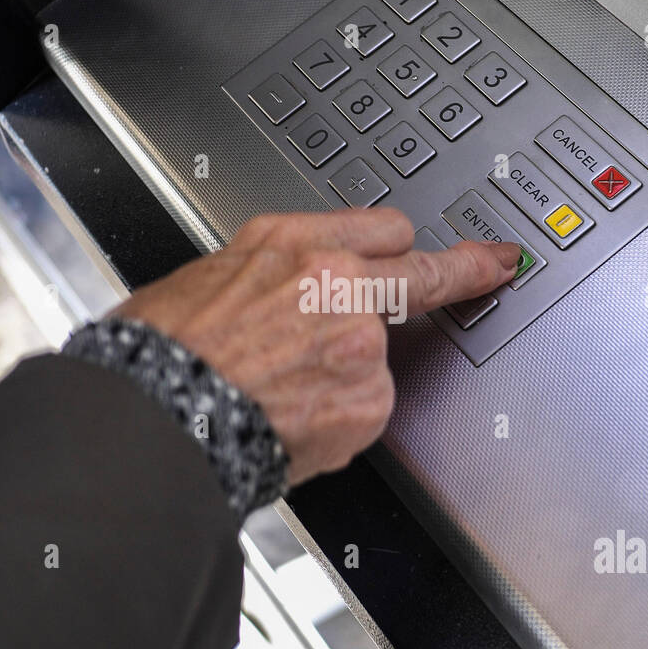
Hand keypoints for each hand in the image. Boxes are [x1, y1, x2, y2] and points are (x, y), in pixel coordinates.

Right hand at [110, 207, 520, 484]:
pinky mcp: (369, 399)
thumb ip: (270, 274)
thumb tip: (285, 291)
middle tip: (492, 266)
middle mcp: (333, 280)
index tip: (454, 239)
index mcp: (288, 242)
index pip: (381, 228)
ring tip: (284, 392)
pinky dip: (341, 418)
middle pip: (423, 271)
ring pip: (381, 353)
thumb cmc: (162, 355)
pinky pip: (367, 407)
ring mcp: (360, 340)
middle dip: (460, 270)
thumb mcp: (209, 279)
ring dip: (352, 371)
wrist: (155, 418)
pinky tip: (294, 420)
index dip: (410, 244)